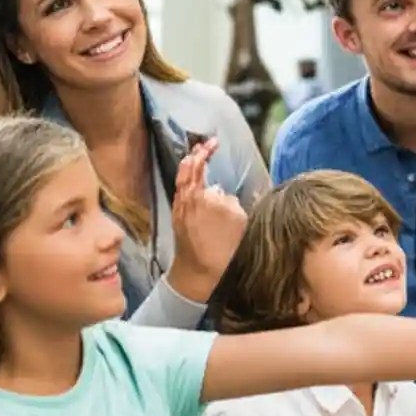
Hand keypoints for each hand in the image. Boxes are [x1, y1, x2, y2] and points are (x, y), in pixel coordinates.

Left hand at [170, 137, 247, 299]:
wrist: (198, 273)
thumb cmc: (222, 249)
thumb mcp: (238, 221)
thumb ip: (228, 201)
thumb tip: (218, 192)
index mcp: (200, 196)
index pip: (199, 166)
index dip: (206, 152)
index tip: (214, 143)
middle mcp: (186, 199)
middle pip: (186, 169)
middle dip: (195, 154)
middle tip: (204, 144)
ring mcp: (179, 209)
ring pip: (181, 180)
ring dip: (188, 165)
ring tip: (195, 155)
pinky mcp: (178, 219)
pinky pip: (180, 191)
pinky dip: (185, 180)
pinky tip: (192, 180)